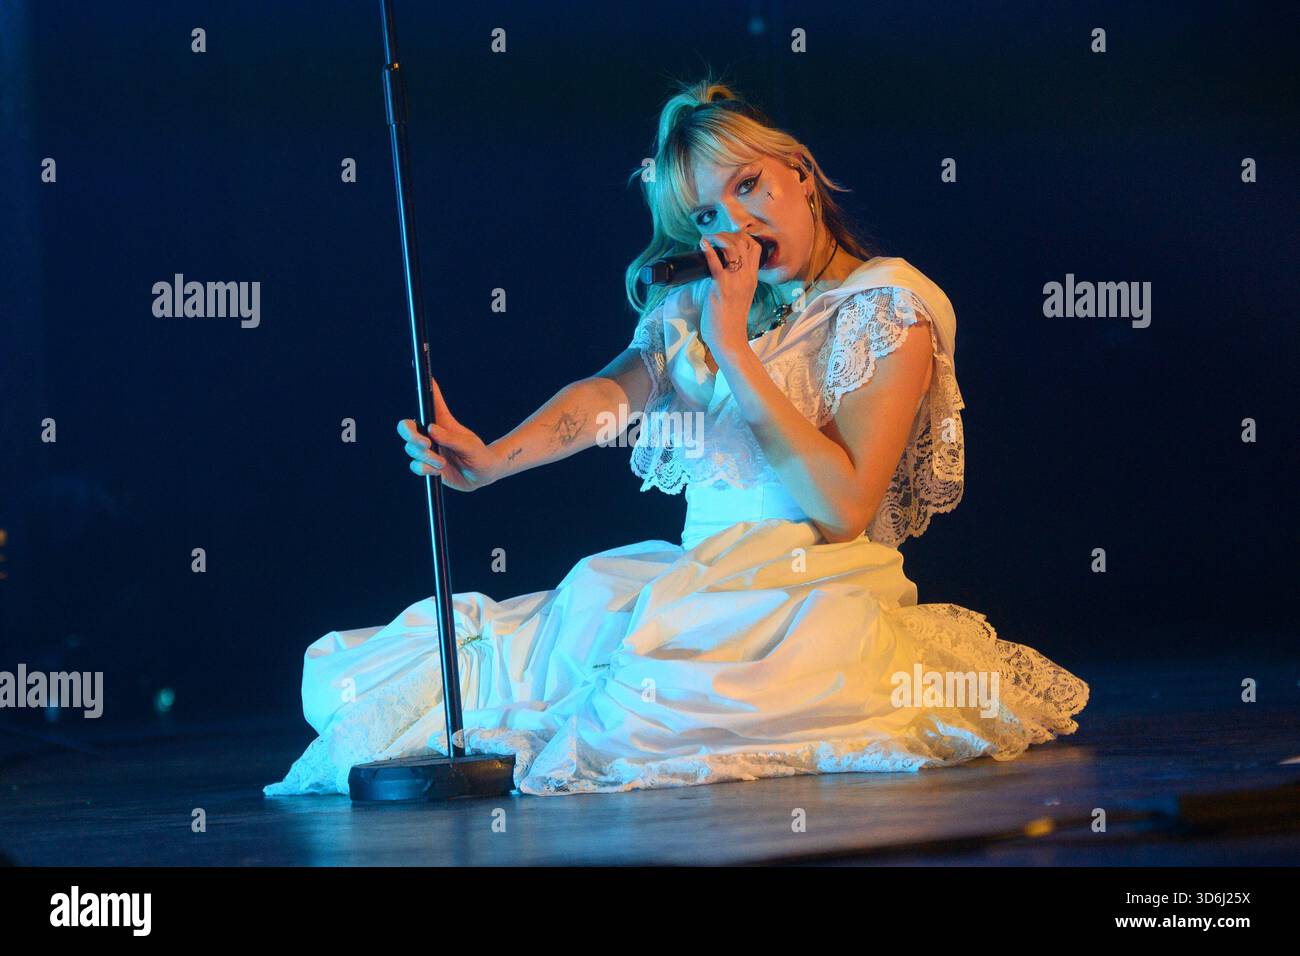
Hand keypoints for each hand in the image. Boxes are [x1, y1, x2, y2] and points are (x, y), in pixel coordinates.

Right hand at [397, 376, 500, 491]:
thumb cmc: (479, 454)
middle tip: (426, 444)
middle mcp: (431, 436)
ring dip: (426, 457)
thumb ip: (451, 438)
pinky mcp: (428, 467)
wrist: (483, 475)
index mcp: (442, 424)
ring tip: (442, 463)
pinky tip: (438, 470)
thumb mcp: (469, 445)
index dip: (424, 392)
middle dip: (412, 436)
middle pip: (406, 428)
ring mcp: (428, 451)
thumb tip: (431, 429)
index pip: (428, 405)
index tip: (427, 379)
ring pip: (411, 450)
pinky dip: (425, 469)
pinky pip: (416, 466)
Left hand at [697, 230, 760, 353]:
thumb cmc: (730, 322)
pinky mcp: (722, 287)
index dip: (742, 236)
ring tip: (708, 239)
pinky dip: (709, 249)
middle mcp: (747, 277)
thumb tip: (723, 271)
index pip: (755, 248)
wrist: (730, 340)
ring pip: (732, 246)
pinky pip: (716, 262)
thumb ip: (737, 283)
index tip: (728, 237)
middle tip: (714, 238)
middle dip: (727, 234)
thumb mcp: (740, 297)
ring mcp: (735, 281)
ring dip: (718, 237)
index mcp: (753, 279)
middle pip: (744, 242)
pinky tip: (703, 244)